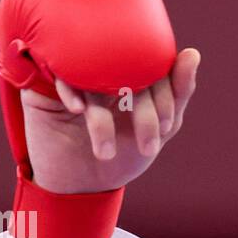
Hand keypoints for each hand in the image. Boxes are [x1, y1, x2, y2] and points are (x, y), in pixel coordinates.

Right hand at [21, 47, 199, 193]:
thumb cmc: (124, 155)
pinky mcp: (43, 82)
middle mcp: (102, 66)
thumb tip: (193, 53)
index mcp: (130, 70)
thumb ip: (178, 92)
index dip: (165, 92)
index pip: (151, 63)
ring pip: (90, 73)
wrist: (83, 185)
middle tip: (149, 144)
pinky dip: (70, 90)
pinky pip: (56, 72)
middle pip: (125, 68)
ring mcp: (73, 72)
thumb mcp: (160, 129)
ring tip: (108, 152)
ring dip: (102, 114)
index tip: (167, 127)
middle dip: (142, 110)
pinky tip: (79, 111)